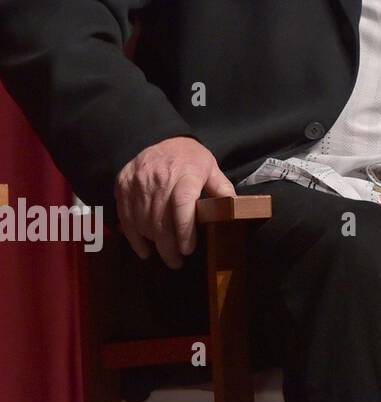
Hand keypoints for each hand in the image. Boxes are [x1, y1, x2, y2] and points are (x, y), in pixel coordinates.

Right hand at [114, 136, 236, 268]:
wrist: (158, 139)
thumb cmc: (189, 157)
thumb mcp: (211, 167)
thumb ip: (222, 189)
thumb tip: (236, 209)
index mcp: (185, 174)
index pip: (182, 204)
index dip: (184, 229)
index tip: (188, 249)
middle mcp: (159, 180)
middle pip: (160, 220)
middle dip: (169, 247)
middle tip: (177, 262)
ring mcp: (138, 185)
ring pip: (142, 223)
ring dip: (154, 244)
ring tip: (167, 256)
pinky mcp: (123, 189)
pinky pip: (126, 219)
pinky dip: (134, 239)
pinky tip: (145, 251)